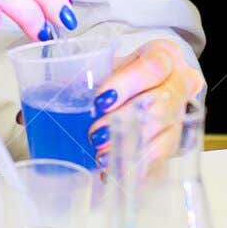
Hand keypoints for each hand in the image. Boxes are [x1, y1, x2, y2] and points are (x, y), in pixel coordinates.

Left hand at [87, 38, 204, 167]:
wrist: (154, 84)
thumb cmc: (129, 74)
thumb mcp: (110, 66)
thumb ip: (82, 78)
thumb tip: (42, 97)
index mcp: (166, 55)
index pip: (154, 67)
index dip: (127, 84)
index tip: (100, 101)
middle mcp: (182, 82)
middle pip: (162, 104)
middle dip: (126, 122)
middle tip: (95, 135)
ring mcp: (185, 112)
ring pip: (167, 134)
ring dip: (133, 148)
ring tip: (102, 157)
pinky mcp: (181, 139)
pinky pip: (166, 157)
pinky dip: (139, 167)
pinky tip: (117, 172)